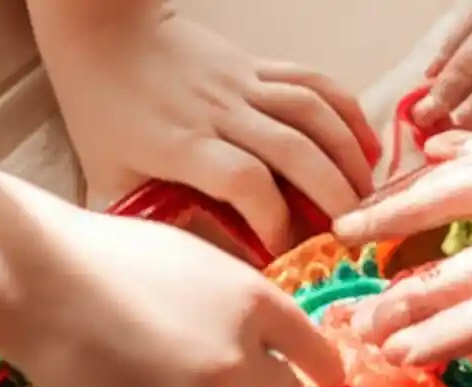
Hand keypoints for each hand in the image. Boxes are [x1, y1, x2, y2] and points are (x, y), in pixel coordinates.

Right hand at [0, 209, 343, 386]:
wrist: (37, 283)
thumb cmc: (114, 255)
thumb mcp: (200, 259)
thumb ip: (244, 303)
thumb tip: (278, 342)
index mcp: (254, 305)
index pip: (319, 355)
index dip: (322, 368)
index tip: (322, 377)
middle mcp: (236, 361)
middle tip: (237, 383)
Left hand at [30, 4, 379, 253]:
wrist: (103, 32)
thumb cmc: (103, 113)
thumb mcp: (109, 177)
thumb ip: (147, 222)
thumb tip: (189, 269)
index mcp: (181, 144)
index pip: (244, 181)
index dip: (274, 219)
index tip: (284, 252)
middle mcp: (219, 111)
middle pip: (294, 150)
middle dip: (332, 196)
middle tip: (352, 234)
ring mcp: (243, 84)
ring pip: (313, 114)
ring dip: (349, 156)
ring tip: (368, 196)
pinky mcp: (258, 66)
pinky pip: (314, 82)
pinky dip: (348, 112)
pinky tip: (367, 147)